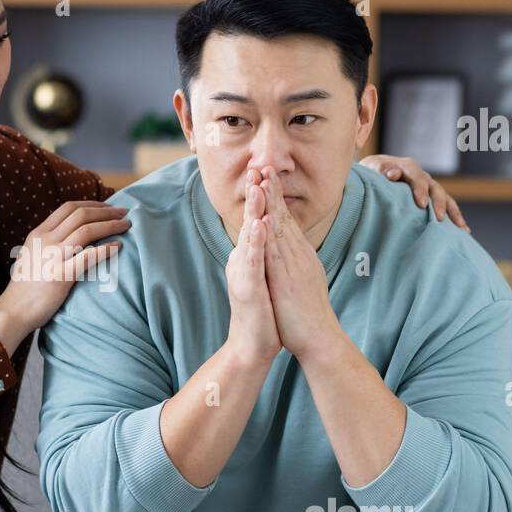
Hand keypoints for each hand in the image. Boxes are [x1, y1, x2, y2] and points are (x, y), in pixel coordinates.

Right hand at [0, 200, 129, 347]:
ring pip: (87, 230)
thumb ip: (47, 243)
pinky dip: (106, 249)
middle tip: (124, 212)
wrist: (13, 311)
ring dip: (111, 225)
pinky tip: (118, 247)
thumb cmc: (25, 288)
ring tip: (127, 226)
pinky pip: (88, 256)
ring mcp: (52, 256)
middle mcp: (45, 240)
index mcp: (39, 233)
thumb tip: (68, 236)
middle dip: (106, 211)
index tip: (108, 207)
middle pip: (81, 215)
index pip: (68, 208)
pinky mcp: (61, 275)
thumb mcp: (31, 256)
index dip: (92, 204)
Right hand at [223, 172, 281, 365]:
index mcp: (250, 257)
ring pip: (249, 236)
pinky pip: (253, 261)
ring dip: (254, 210)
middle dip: (255, 194)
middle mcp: (242, 260)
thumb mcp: (264, 278)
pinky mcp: (247, 287)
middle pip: (250, 221)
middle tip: (257, 166)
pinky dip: (256, 242)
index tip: (265, 172)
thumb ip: (264, 257)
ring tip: (258, 187)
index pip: (256, 220)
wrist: (252, 345)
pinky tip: (260, 226)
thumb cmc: (262, 314)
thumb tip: (268, 238)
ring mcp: (243, 273)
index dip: (261, 197)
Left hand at [257, 167, 342, 361]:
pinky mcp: (289, 281)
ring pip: (281, 229)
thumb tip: (289, 255)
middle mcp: (299, 256)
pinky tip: (264, 218)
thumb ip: (294, 266)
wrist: (320, 339)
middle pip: (284, 217)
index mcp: (301, 256)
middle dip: (272, 190)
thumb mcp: (302, 282)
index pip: (287, 221)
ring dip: (271, 204)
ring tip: (262, 179)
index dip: (276, 198)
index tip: (267, 176)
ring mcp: (295, 267)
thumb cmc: (307, 316)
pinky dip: (271, 234)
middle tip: (264, 164)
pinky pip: (278, 253)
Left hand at [358, 154, 469, 232]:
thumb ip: (382, 169)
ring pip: (446, 199)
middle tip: (439, 219)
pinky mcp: (432, 199)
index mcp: (409, 167)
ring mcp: (430, 188)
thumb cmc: (373, 172)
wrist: (377, 172)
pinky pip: (446, 207)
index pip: (418, 177)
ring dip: (454, 213)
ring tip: (461, 228)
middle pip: (436, 189)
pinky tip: (463, 231)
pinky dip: (454, 218)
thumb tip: (393, 174)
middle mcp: (423, 177)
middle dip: (438, 204)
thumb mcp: (373, 167)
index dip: (420, 190)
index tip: (421, 204)